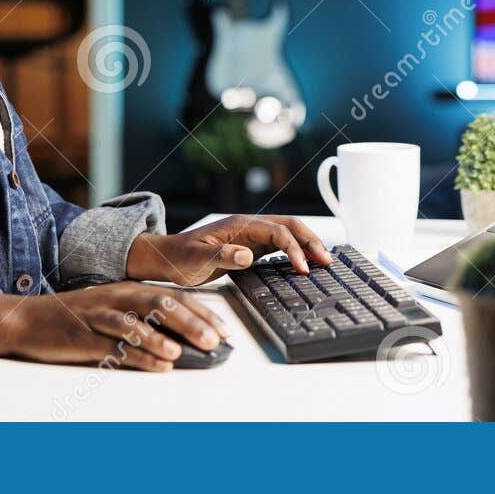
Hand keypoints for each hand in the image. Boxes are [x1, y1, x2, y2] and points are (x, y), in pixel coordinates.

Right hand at [0, 283, 230, 372]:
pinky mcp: (85, 337)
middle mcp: (118, 298)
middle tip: (215, 340)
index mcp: (129, 289)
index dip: (202, 312)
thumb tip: (182, 342)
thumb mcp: (112, 310)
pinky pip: (115, 346)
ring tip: (182, 352)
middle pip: (161, 304)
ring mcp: (100, 316)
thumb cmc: (75, 318)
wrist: (27, 319)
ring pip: (137, 322)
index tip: (225, 330)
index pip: (174, 297)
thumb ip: (142, 320)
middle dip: (191, 322)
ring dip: (163, 337)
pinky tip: (156, 365)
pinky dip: (138, 355)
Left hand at [126, 215, 333, 285]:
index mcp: (240, 225)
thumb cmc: (179, 257)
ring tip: (324, 262)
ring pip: (287, 234)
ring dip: (307, 245)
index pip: (276, 232)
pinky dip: (296, 252)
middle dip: (310, 241)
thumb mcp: (196, 259)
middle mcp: (249, 227)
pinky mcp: (251, 247)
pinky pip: (279, 245)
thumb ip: (221, 256)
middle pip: (289, 226)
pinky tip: (304, 263)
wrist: (168, 257)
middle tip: (326, 261)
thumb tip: (247, 256)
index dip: (293, 248)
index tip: (303, 268)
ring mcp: (251, 236)